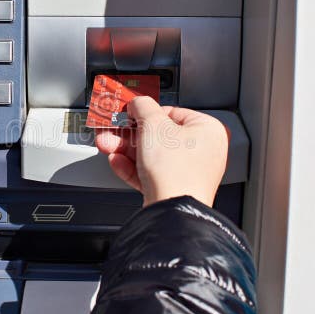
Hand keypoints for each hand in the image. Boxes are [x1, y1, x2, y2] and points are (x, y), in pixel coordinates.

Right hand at [95, 97, 228, 207]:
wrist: (173, 210)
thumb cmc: (175, 170)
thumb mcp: (152, 125)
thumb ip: (142, 106)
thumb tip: (138, 102)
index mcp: (207, 130)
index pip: (171, 113)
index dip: (145, 113)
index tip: (128, 114)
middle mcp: (203, 152)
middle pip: (158, 136)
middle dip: (129, 134)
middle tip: (113, 130)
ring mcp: (189, 173)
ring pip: (152, 155)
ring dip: (126, 150)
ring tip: (108, 145)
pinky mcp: (175, 189)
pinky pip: (152, 173)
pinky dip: (133, 167)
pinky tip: (117, 162)